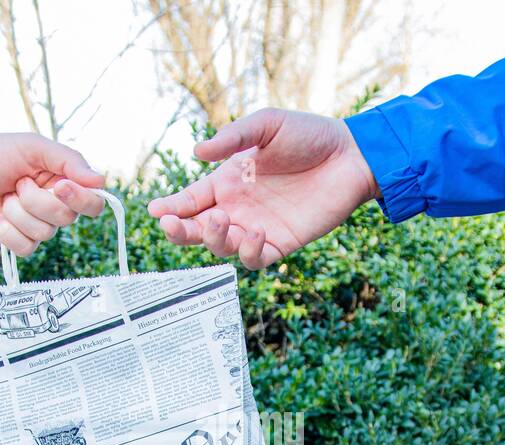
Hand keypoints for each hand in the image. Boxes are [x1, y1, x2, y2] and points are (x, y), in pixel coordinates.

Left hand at [0, 132, 106, 254]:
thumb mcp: (33, 146)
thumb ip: (68, 160)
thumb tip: (100, 181)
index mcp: (65, 183)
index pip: (93, 203)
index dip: (80, 199)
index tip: (59, 185)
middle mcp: (56, 206)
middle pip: (65, 218)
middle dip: (36, 200)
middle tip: (19, 183)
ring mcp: (37, 225)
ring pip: (43, 233)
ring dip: (17, 212)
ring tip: (6, 196)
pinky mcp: (19, 240)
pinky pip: (25, 248)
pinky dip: (7, 230)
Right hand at [147, 108, 378, 268]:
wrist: (351, 155)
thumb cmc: (309, 135)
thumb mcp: (267, 125)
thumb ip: (233, 137)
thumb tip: (197, 152)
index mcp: (228, 181)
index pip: (190, 200)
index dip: (170, 208)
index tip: (154, 210)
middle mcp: (238, 208)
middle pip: (197, 230)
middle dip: (180, 230)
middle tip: (172, 224)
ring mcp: (258, 227)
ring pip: (221, 248)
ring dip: (213, 239)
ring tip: (221, 220)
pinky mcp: (282, 243)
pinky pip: (255, 259)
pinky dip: (247, 252)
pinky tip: (254, 232)